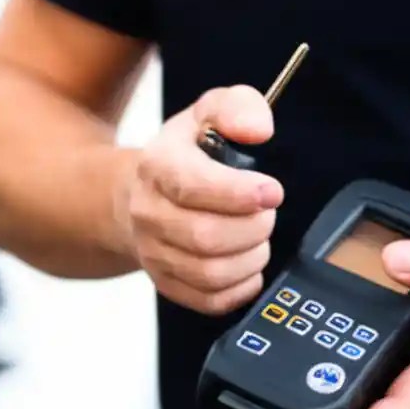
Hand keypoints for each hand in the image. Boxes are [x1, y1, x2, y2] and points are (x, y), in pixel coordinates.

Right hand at [114, 86, 284, 314]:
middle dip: (253, 228)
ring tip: (257, 238)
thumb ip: (237, 108)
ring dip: (251, 257)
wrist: (138, 195)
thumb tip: (259, 130)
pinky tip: (246, 264)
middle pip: (206, 237)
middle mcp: (148, 213)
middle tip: (265, 214)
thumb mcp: (207, 113)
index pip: (193, 187)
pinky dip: (241, 287)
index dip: (240, 194)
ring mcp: (154, 253)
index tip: (272, 191)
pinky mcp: (166, 283)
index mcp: (157, 166)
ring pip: (211, 273)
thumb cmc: (184, 155)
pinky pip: (210, 301)